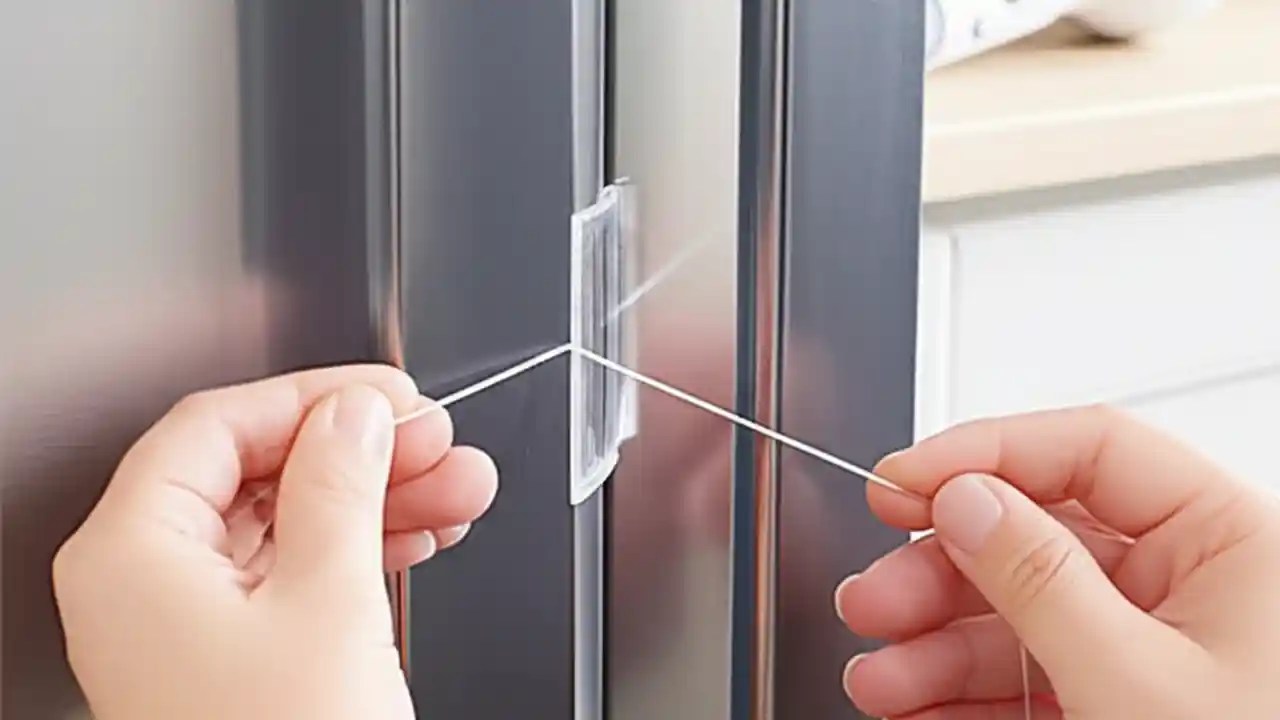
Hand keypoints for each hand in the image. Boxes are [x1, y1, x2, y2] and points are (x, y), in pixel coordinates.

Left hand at [52, 366, 498, 719]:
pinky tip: (425, 536)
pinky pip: (297, 573)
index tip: (388, 394)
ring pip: (288, 523)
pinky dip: (363, 550)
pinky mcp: (233, 657)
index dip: (312, 398)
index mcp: (132, 554)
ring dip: (379, 499)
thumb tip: (354, 414)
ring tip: (459, 488)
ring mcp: (190, 624)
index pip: (217, 426)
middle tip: (436, 440)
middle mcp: (146, 583)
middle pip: (259, 472)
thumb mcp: (327, 601)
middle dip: (363, 453)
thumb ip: (340, 484)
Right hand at [835, 405, 1279, 718]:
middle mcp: (1191, 580)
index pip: (1090, 449)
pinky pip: (1029, 673)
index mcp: (1228, 540)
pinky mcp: (1122, 699)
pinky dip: (964, 692)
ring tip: (880, 681)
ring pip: (1019, 610)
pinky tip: (918, 710)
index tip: (900, 486)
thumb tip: (965, 498)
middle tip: (874, 600)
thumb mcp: (1137, 684)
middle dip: (940, 574)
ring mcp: (1153, 643)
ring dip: (935, 645)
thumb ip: (1042, 580)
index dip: (984, 454)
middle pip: (1036, 535)